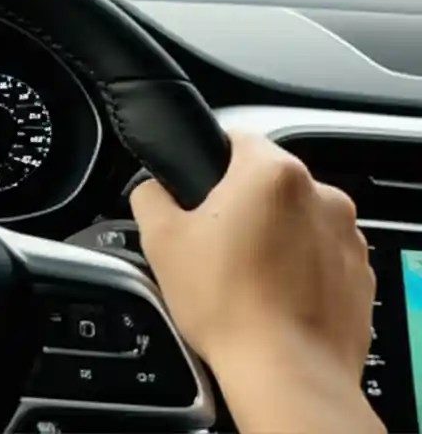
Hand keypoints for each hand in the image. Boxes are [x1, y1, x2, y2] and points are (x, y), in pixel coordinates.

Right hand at [132, 131, 378, 432]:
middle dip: (240, 207)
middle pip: (268, 183)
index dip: (207, 163)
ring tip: (242, 278)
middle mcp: (322, 195)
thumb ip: (149, 196)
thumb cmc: (228, 307)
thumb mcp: (160, 240)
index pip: (236, 137)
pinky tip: (271, 297)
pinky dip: (298, 269)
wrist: (285, 372)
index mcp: (272, 173)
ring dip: (272, 237)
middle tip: (210, 247)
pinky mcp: (360, 273)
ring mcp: (347, 236)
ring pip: (296, 220)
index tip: (195, 194)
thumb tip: (152, 189)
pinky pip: (321, 256)